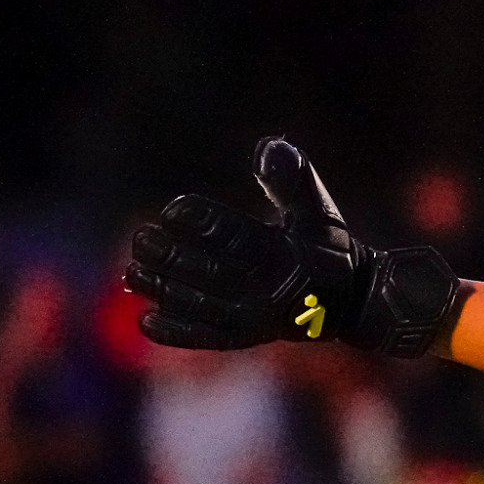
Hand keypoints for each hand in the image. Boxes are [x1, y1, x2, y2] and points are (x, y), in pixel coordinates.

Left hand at [126, 137, 461, 355]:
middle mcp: (273, 292)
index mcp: (289, 257)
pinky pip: (210, 338)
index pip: (236, 237)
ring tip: (133, 273)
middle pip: (212, 273)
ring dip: (165, 289)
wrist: (350, 303)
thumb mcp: (318, 211)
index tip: (173, 209)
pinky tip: (145, 321)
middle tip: (141, 239)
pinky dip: (178, 333)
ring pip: (204, 305)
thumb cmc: (328, 249)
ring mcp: (259, 318)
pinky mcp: (250, 336)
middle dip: (172, 256)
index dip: (201, 223)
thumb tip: (270, 145)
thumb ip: (292, 180)